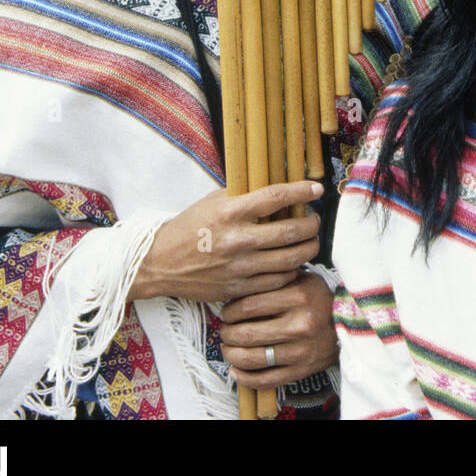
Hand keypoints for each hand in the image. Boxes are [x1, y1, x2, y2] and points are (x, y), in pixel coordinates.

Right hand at [128, 181, 322, 302]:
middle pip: (293, 231)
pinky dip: (292, 270)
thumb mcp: (214, 202)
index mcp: (230, 212)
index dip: (303, 191)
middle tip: (314, 220)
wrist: (160, 263)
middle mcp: (237, 240)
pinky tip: (292, 261)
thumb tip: (281, 187)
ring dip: (309, 247)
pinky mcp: (239, 288)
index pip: (277, 197)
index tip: (316, 189)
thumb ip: (246, 196)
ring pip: (292, 259)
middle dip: (312, 224)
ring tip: (309, 240)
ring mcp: (239, 267)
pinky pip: (279, 280)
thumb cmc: (190, 227)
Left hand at [219, 271, 338, 389]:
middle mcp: (300, 325)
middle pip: (245, 334)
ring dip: (231, 354)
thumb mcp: (303, 279)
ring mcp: (300, 351)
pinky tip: (237, 370)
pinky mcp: (301, 371)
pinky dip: (244, 377)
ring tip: (229, 348)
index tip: (226, 313)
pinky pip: (264, 380)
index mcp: (299, 297)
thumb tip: (239, 286)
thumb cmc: (320, 300)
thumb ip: (275, 279)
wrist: (352, 324)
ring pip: (250, 359)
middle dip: (227, 333)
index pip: (247, 306)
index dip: (229, 311)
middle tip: (225, 330)